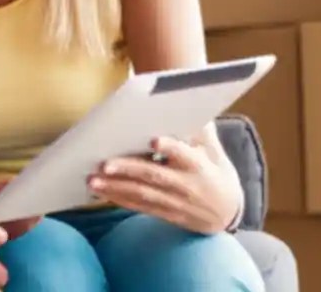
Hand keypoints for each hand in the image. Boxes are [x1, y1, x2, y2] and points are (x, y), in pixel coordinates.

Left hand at [88, 136, 241, 233]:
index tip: (153, 139)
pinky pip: (140, 207)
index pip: (185, 155)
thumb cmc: (218, 174)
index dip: (170, 148)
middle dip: (129, 169)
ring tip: (93, 180)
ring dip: (116, 187)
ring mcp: (175, 202)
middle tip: (105, 163)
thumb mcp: (216, 152)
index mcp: (200, 166)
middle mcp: (186, 185)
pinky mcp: (166, 214)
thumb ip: (201, 132)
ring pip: (142, 194)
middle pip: (155, 176)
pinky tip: (102, 192)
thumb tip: (190, 105)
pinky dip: (120, 200)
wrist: (227, 213)